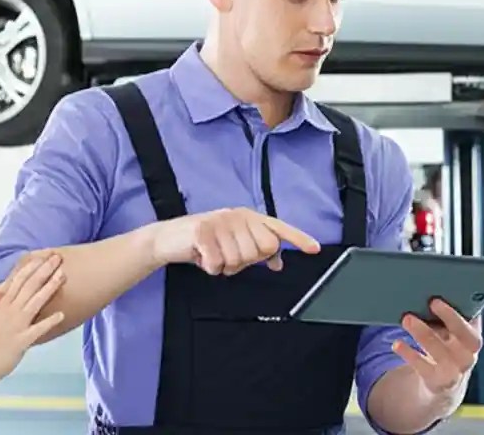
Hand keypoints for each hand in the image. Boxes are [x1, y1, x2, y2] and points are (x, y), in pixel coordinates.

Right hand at [0, 252, 65, 382]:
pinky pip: (37, 329)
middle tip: (57, 258)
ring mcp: (15, 325)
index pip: (16, 280)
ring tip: (62, 276)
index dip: (30, 267)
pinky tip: (62, 315)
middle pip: (28, 286)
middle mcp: (8, 311)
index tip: (41, 256)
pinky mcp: (21, 341)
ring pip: (34, 302)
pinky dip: (49, 322)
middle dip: (43, 270)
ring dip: (49, 288)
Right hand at [152, 207, 320, 274]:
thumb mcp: (235, 244)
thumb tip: (278, 262)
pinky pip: (218, 264)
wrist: (169, 238)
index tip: (315, 249)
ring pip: (240, 261)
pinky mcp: (202, 232)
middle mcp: (238, 215)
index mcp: (249, 216)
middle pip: (262, 250)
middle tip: (228, 255)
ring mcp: (220, 221)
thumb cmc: (207, 242)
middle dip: (245, 261)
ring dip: (225, 266)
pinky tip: (202, 258)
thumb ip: (257, 250)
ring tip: (214, 254)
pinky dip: (211, 268)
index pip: (278, 228)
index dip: (298, 239)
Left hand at [393, 299, 483, 397]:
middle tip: (432, 301)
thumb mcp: (452, 333)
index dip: (460, 313)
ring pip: (443, 352)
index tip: (440, 299)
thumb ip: (449, 317)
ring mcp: (455, 371)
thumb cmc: (446, 347)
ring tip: (408, 319)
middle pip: (466, 338)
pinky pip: (425, 368)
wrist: (445, 384)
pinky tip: (397, 344)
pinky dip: (410, 354)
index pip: (474, 323)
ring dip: (425, 333)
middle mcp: (468, 356)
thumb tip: (432, 292)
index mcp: (473, 339)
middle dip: (451, 318)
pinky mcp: (437, 382)